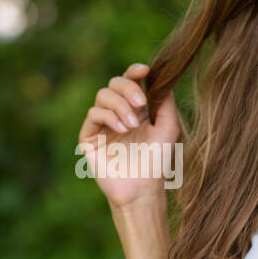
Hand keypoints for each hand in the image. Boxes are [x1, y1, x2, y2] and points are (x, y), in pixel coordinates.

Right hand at [76, 62, 180, 208]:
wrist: (142, 188)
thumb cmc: (157, 162)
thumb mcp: (168, 128)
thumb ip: (165, 102)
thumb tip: (162, 77)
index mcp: (136, 109)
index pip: (130, 81)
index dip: (134, 71)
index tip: (145, 70)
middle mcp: (117, 113)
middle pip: (115, 83)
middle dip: (128, 89)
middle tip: (140, 104)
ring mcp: (102, 124)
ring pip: (103, 95)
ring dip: (120, 105)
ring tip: (133, 125)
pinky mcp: (89, 136)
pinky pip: (93, 114)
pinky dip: (108, 116)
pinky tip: (122, 129)